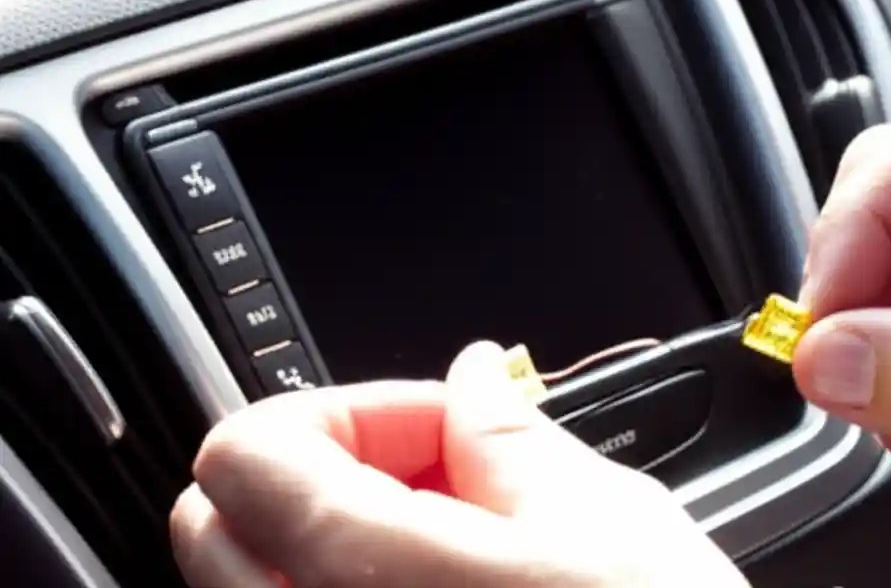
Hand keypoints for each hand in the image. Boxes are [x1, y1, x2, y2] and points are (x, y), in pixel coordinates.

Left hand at [169, 343, 745, 586]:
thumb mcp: (609, 520)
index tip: (441, 425)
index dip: (352, 413)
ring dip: (343, 541)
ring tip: (464, 548)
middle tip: (446, 480)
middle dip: (332, 473)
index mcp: (368, 576)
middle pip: (223, 523)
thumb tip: (476, 382)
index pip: (247, 451)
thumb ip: (509, 435)